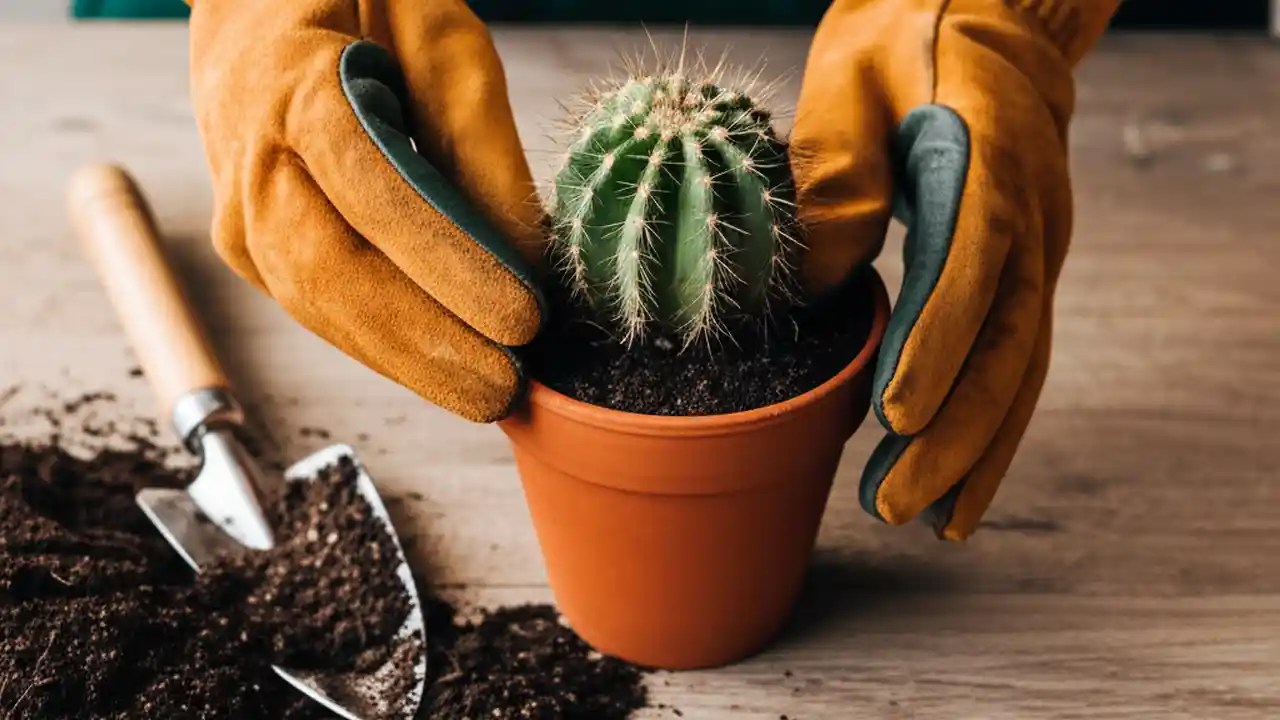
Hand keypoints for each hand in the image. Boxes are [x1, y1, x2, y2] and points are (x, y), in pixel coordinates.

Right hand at [189, 0, 545, 421]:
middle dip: (428, 343)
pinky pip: (318, 308)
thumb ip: (481, 145)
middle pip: (333, 271)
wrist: (256, 9)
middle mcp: (251, 159)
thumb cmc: (363, 8)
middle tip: (508, 386)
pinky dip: (384, 348)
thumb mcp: (442, 39)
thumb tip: (525, 258)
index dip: (447, 265)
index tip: (519, 318)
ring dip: (407, 363)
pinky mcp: (250, 248)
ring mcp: (238, 211)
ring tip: (488, 394)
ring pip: (319, 306)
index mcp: (293, 88)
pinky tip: (441, 372)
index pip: (373, 193)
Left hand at [791, 0, 1116, 538]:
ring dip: (976, 450)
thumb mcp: (852, 79)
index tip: (894, 408)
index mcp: (984, 155)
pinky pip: (1017, 363)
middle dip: (954, 428)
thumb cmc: (904, 40)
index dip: (940, 336)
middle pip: (1008, 338)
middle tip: (893, 499)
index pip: (973, 255)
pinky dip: (989, 430)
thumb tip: (810, 285)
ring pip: (1022, 367)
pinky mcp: (1024, 275)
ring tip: (928, 520)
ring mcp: (1036, 250)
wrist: (988, 22)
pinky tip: (958, 490)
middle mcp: (1028, 214)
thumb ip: (834, 170)